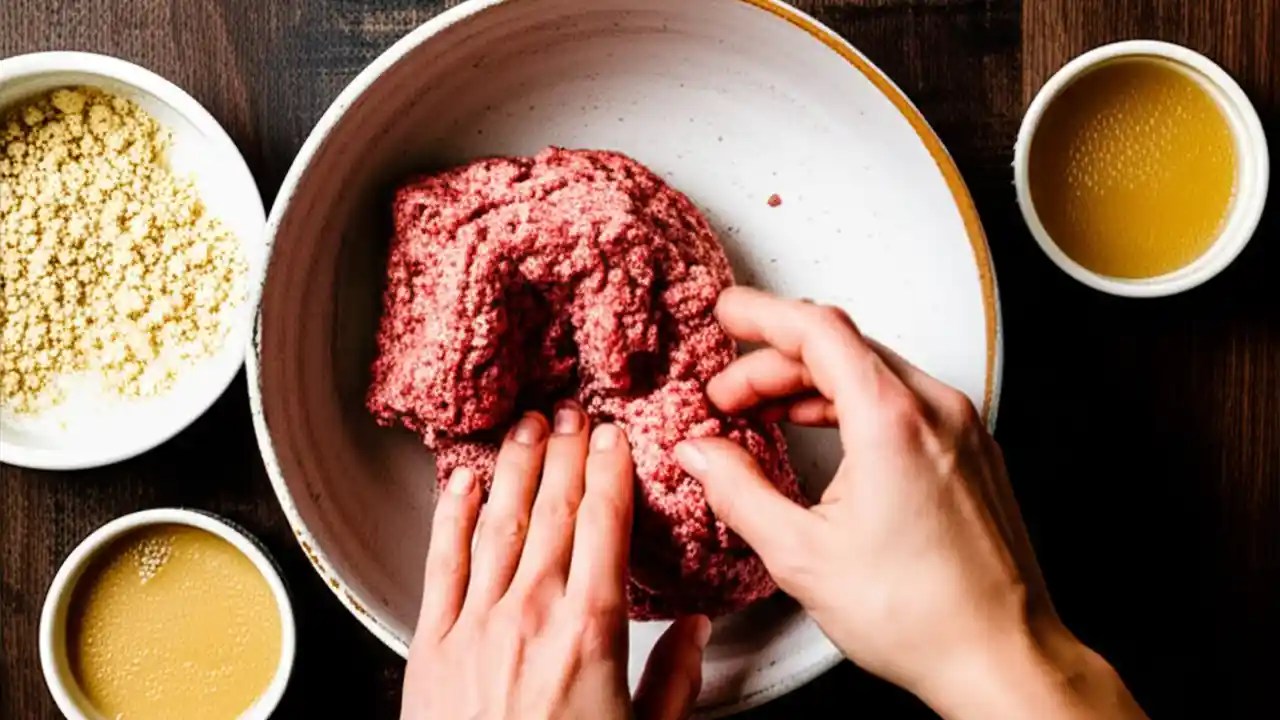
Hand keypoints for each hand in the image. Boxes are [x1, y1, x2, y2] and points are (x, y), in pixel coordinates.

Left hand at [401, 405, 710, 719]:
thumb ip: (674, 681)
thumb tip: (699, 631)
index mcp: (589, 631)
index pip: (602, 525)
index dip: (609, 471)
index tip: (615, 436)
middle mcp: (530, 614)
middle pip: (551, 511)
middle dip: (565, 453)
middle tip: (573, 411)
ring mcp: (474, 624)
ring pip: (498, 523)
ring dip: (514, 467)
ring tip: (526, 425)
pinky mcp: (430, 643)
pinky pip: (441, 563)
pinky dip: (451, 515)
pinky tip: (460, 481)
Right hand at [674, 288, 1145, 719]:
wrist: (1002, 658)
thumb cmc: (920, 615)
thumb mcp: (802, 554)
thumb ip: (738, 491)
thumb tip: (701, 452)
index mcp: (891, 420)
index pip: (818, 329)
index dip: (761, 313)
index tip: (726, 312)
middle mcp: (935, 410)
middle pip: (842, 347)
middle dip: (773, 361)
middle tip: (727, 396)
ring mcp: (960, 428)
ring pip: (873, 371)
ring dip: (811, 381)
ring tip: (764, 412)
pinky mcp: (970, 452)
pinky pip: (902, 400)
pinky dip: (851, 402)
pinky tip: (822, 431)